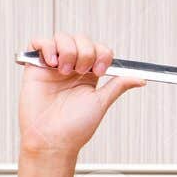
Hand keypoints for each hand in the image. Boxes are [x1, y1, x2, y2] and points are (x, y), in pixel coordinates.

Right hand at [18, 32, 143, 155]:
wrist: (51, 138)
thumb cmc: (75, 127)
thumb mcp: (101, 102)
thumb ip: (118, 86)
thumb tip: (141, 79)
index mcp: (89, 75)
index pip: (98, 48)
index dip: (101, 53)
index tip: (100, 71)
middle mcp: (72, 67)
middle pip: (81, 39)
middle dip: (85, 52)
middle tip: (81, 72)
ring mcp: (53, 66)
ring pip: (62, 37)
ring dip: (68, 50)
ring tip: (64, 71)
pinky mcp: (35, 66)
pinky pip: (39, 42)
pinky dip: (47, 47)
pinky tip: (52, 63)